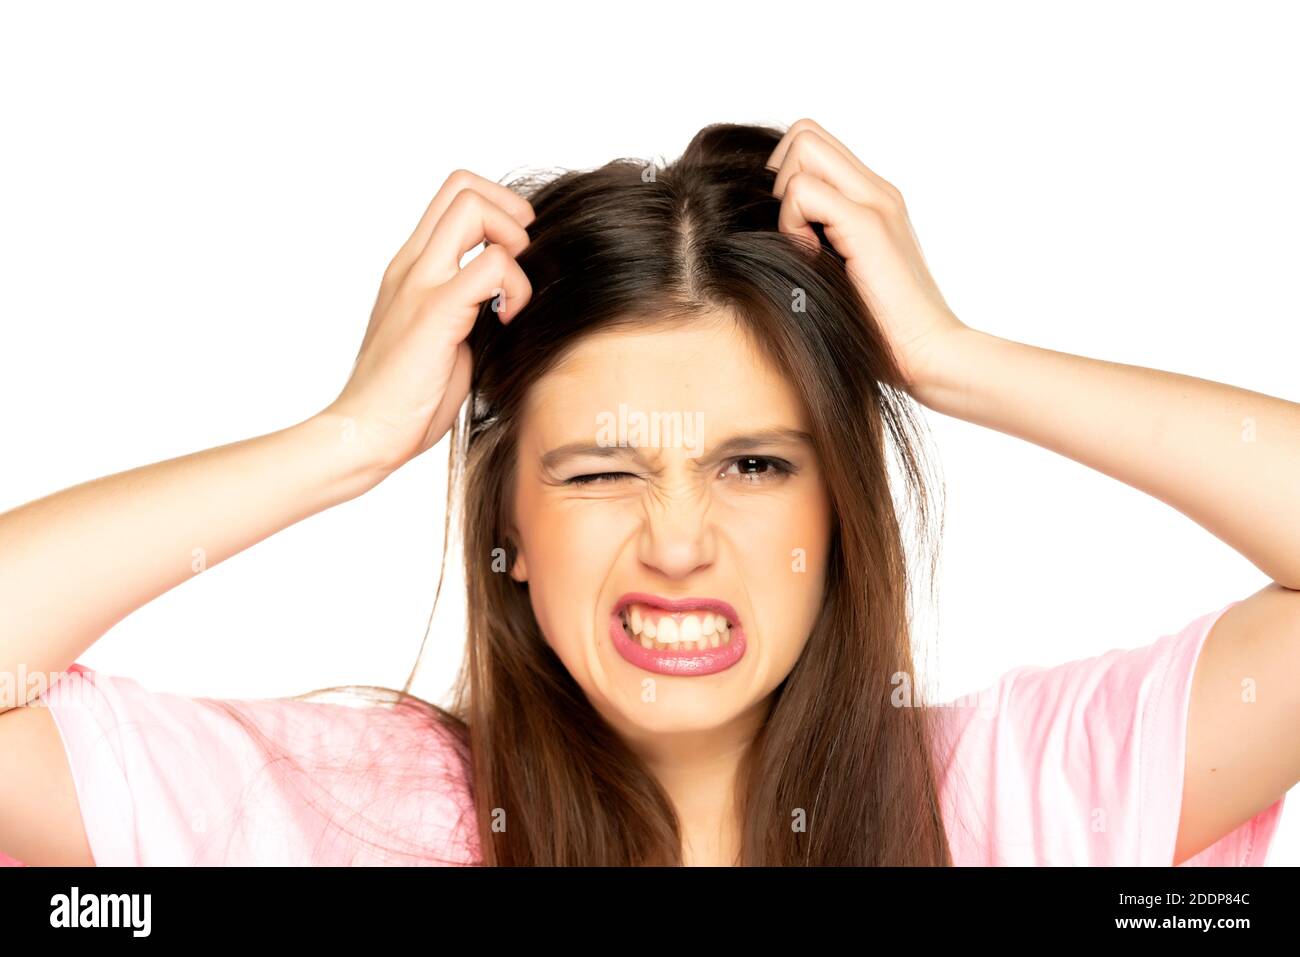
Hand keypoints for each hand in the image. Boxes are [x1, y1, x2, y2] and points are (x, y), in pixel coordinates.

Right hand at [322, 170, 533, 474]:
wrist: (365, 433)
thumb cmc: (405, 398)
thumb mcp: (442, 337)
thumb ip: (466, 306)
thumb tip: (509, 298)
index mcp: (411, 268)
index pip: (452, 196)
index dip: (496, 209)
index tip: (513, 254)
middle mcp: (412, 266)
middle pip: (463, 186)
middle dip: (510, 212)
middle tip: (520, 261)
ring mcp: (420, 285)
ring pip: (473, 209)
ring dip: (512, 242)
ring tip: (511, 294)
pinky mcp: (434, 312)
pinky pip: (490, 266)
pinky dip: (514, 287)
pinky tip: (506, 321)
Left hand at [767, 118, 967, 392]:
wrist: (930, 353)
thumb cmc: (881, 331)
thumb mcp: (841, 276)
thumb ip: (819, 245)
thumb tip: (764, 235)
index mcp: (872, 200)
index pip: (813, 145)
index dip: (785, 176)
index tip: (789, 230)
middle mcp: (876, 191)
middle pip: (804, 132)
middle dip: (778, 176)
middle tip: (789, 231)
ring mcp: (875, 202)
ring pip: (802, 148)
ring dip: (784, 197)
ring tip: (802, 246)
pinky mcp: (868, 223)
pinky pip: (803, 192)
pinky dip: (791, 224)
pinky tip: (809, 259)